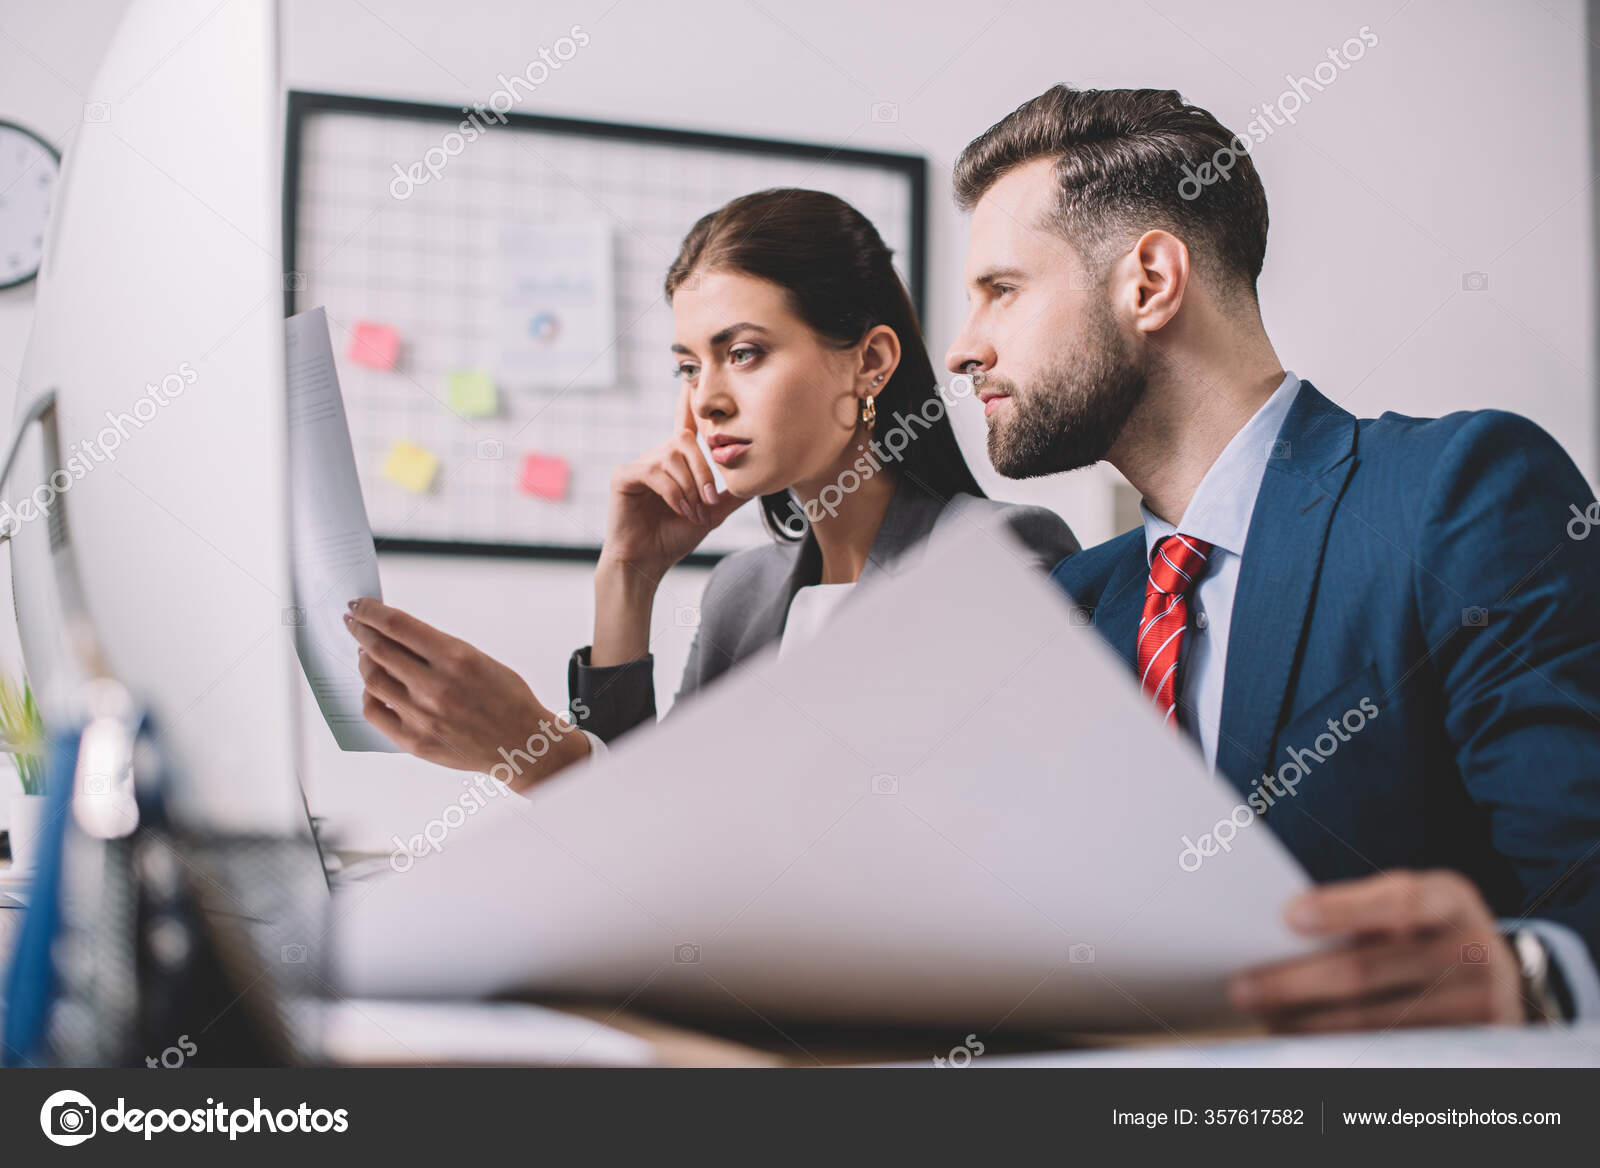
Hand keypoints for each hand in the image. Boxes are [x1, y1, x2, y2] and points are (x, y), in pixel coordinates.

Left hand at [343, 599, 587, 789]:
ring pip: (372, 679)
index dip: (372, 611)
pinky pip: (374, 712)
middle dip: (360, 630)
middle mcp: (435, 686)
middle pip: (378, 649)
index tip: (360, 605)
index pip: (398, 625)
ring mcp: (422, 715)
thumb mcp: (479, 659)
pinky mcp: (414, 740)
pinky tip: (373, 687)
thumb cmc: (507, 700)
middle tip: (354, 623)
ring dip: (363, 660)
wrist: (522, 744)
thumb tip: (398, 635)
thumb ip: (438, 648)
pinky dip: (368, 695)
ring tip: (365, 653)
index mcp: (455, 658)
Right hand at [601, 381, 744, 581]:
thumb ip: (732, 493)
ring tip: (693, 511)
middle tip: (710, 500)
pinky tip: (679, 508)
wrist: (649, 562)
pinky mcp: (624, 476)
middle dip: (704, 470)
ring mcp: (638, 464)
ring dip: (690, 487)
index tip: (692, 377)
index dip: (688, 400)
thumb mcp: (712, 512)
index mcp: (676, 461)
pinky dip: (672, 492)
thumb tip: (761, 477)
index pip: (685, 424)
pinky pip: (654, 472)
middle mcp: (656, 456)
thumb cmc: (674, 537)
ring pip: (672, 457)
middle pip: (685, 440)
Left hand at [1227, 869, 1525, 1032]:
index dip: (1342, 908)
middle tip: (1242, 988)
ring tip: (1263, 1017)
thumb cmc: (1422, 930)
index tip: (1288, 916)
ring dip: (1308, 1022)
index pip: (1396, 900)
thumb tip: (1277, 935)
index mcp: (1449, 900)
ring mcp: (1479, 1005)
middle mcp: (1472, 950)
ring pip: (1372, 1021)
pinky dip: (1339, 1047)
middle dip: (1296, 982)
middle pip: (1368, 970)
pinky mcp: (1468, 1048)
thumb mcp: (1406, 905)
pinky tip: (1303, 1040)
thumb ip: (1359, 912)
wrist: (1497, 974)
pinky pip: (1390, 1052)